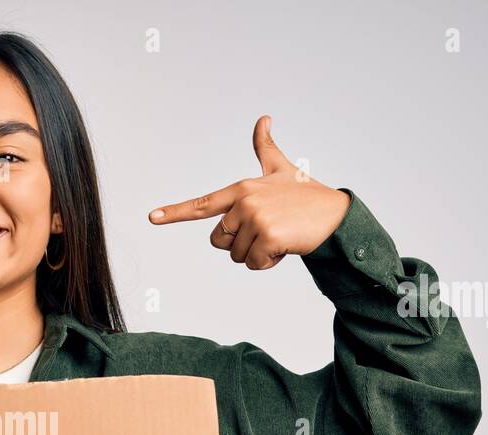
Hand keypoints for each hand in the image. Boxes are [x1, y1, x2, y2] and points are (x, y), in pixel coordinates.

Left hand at [148, 115, 350, 269]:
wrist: (335, 216)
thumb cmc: (305, 196)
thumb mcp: (281, 170)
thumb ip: (265, 148)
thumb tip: (263, 118)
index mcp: (241, 189)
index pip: (203, 204)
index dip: (176, 212)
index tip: (152, 218)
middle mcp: (244, 201)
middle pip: (220, 241)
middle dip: (241, 244)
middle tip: (268, 230)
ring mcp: (256, 218)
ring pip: (236, 256)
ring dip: (257, 254)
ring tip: (280, 236)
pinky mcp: (267, 236)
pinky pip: (252, 264)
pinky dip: (268, 263)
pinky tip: (285, 247)